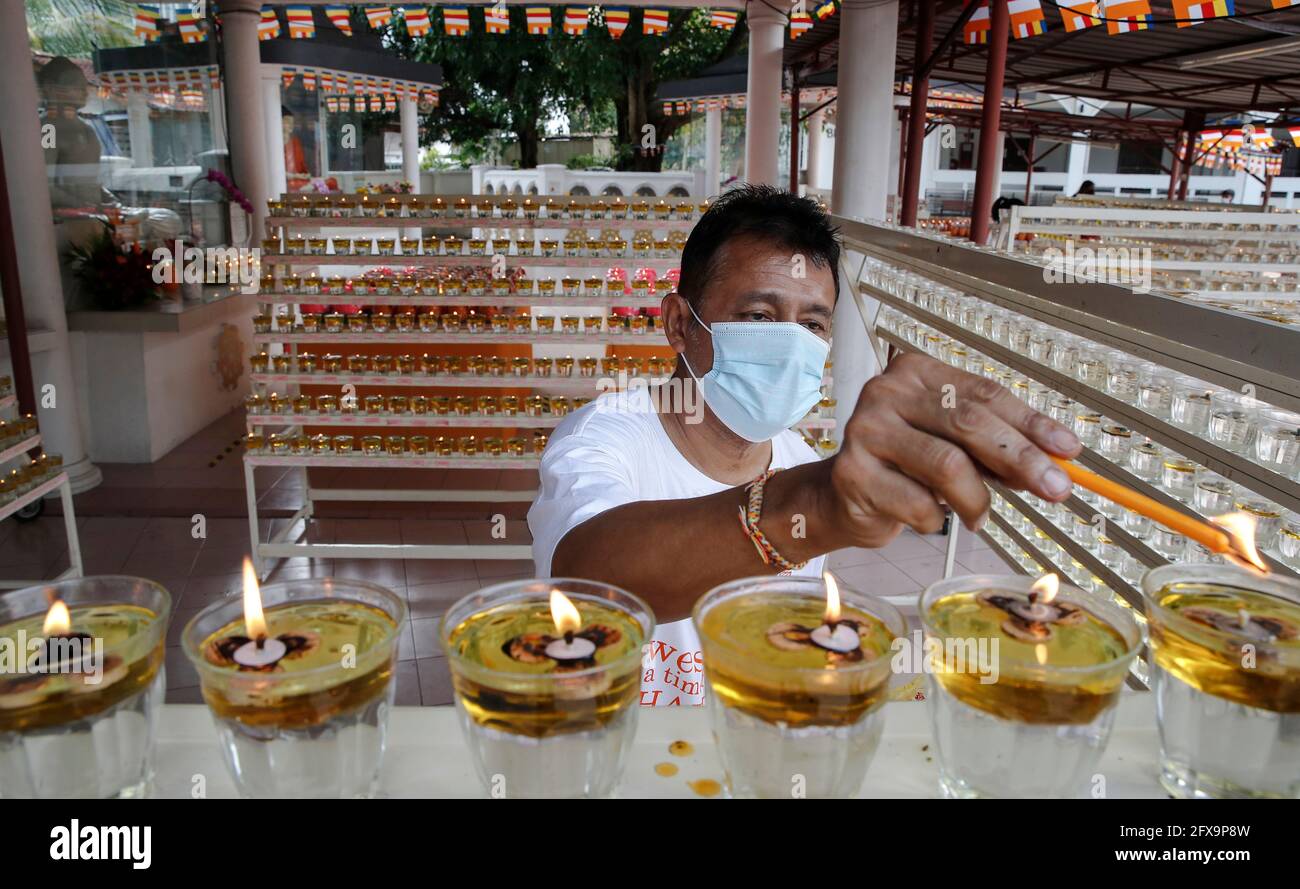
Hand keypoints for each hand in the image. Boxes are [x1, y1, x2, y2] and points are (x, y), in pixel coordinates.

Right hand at [825, 352, 1081, 541]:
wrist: (842, 497)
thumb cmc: (906, 466)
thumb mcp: (954, 445)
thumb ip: (996, 447)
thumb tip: (1055, 461)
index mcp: (916, 373)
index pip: (984, 393)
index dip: (1031, 423)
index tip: (1067, 450)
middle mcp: (886, 392)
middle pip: (968, 422)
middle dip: (1020, 458)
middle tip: (1056, 488)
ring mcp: (865, 430)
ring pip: (947, 466)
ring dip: (976, 500)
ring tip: (978, 516)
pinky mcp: (853, 473)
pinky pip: (919, 504)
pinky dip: (936, 519)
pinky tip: (926, 517)